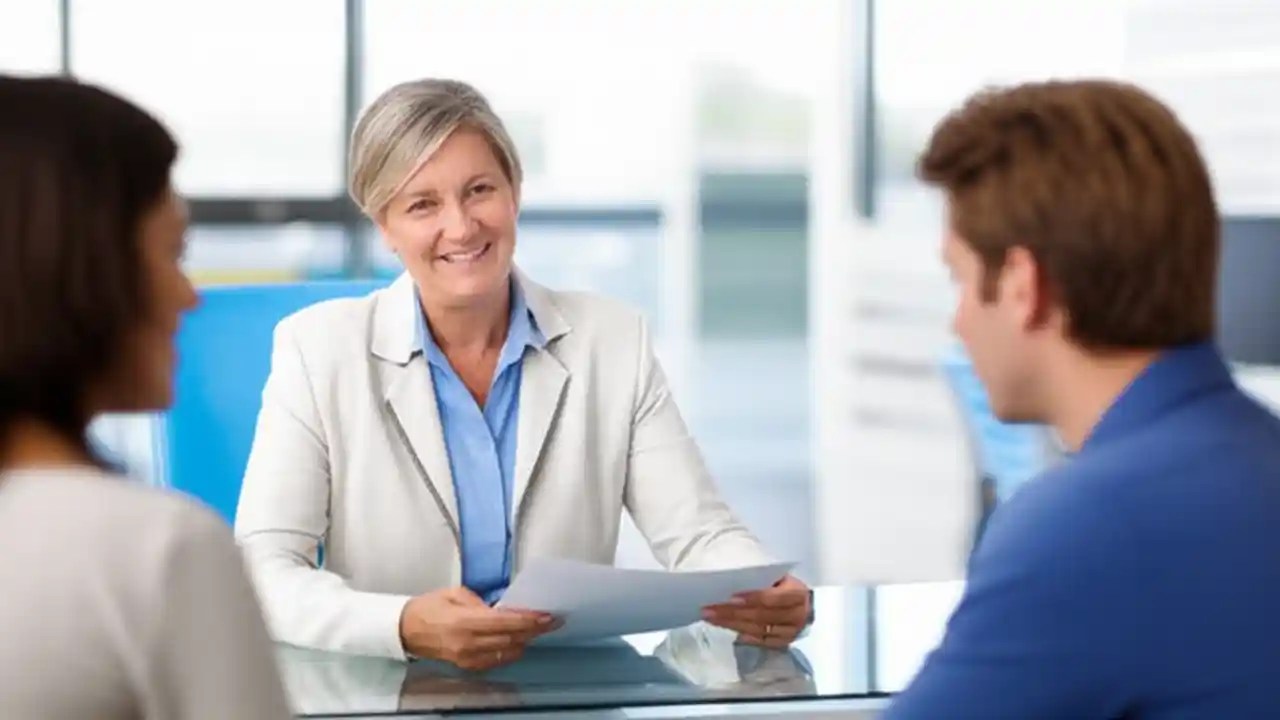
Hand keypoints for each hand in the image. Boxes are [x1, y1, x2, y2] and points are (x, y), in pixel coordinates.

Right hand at [398, 587, 557, 670]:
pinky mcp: (467, 666)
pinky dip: (511, 650)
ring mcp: (469, 658)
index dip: (530, 620)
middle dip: (535, 630)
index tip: (548, 615)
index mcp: (466, 621)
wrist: (406, 630)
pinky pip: (497, 660)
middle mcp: (469, 643)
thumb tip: (503, 608)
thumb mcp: (455, 593)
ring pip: (508, 651)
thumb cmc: (429, 606)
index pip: (507, 623)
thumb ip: (481, 601)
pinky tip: (518, 641)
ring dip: (525, 640)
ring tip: (538, 629)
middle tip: (553, 621)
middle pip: (512, 638)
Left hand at [701, 575, 809, 648]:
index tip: (729, 597)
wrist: (805, 603)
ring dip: (732, 624)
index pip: (772, 598)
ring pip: (758, 630)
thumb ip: (762, 578)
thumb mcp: (779, 575)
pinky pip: (761, 641)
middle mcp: (796, 615)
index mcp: (797, 593)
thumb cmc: (786, 584)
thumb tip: (733, 578)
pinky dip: (743, 635)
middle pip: (761, 616)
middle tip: (709, 610)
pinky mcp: (784, 642)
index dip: (752, 598)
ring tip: (711, 618)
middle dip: (733, 613)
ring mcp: (791, 632)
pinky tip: (727, 628)